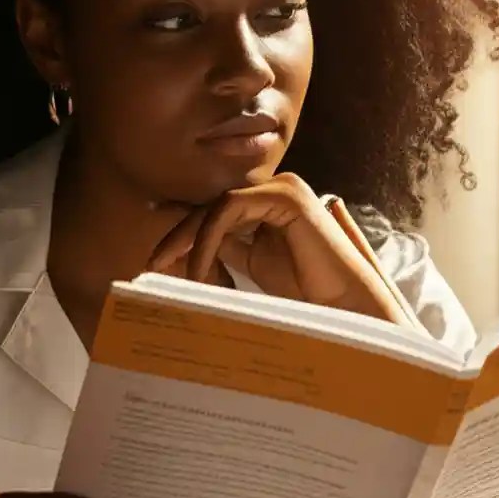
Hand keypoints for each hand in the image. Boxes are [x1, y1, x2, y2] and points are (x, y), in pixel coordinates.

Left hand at [148, 173, 405, 322]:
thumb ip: (225, 249)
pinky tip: (199, 271)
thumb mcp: (253, 266)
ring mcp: (284, 188)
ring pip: (217, 207)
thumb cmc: (307, 294)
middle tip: (152, 262)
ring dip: (192, 242)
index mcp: (270, 205)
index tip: (155, 256)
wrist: (346, 308)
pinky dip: (208, 240)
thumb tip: (185, 247)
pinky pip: (229, 210)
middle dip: (179, 234)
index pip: (217, 211)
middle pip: (213, 205)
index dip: (184, 231)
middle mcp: (278, 190)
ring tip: (181, 278)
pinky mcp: (286, 197)